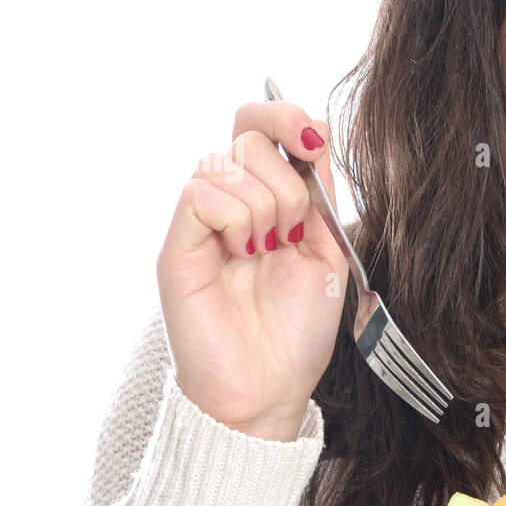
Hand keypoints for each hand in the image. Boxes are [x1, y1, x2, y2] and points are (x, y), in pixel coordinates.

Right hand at [157, 101, 348, 440]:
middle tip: (294, 232)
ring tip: (268, 252)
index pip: (261, 124)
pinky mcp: (178, 245)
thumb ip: (319, 194)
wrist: (270, 387)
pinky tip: (244, 252)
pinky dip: (236, 218)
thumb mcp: (327, 251)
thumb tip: (315, 133)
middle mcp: (229, 203)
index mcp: (266, 199)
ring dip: (268, 206)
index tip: (315, 144)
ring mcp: (200, 222)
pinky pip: (202, 192)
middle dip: (289, 180)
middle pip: (248, 134)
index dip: (288, 118)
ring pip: (228, 161)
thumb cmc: (297, 331)